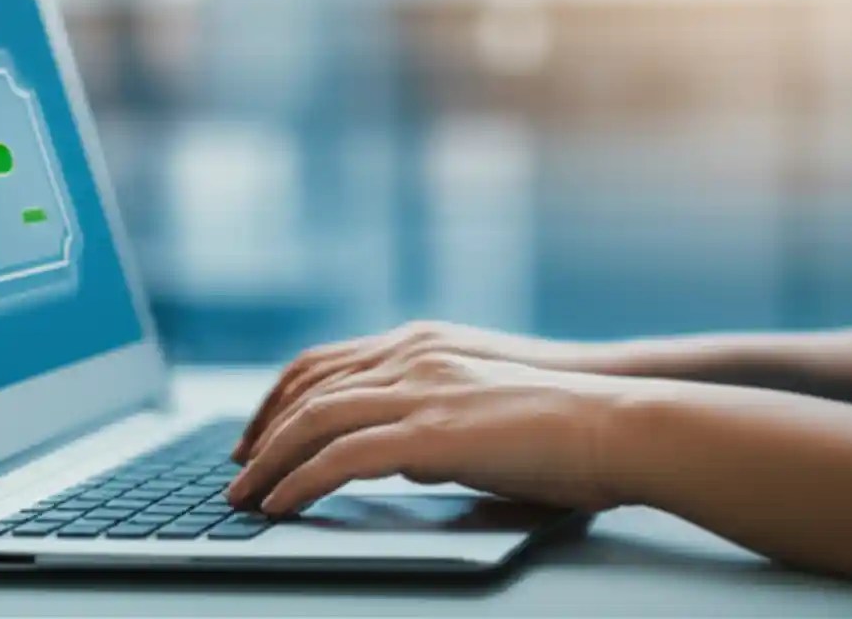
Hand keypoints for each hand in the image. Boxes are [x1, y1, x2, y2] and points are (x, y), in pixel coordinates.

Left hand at [233, 321, 601, 461]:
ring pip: (313, 421)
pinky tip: (280, 506)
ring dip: (268, 462)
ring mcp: (418, 390)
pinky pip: (340, 457)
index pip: (323, 364)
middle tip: (236, 470)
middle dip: (261, 432)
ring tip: (243, 497)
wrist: (614, 423)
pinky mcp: (430, 433)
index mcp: (419, 345)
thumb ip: (429, 418)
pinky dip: (300, 483)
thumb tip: (394, 452)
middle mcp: (409, 357)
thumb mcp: (477, 409)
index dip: (279, 400)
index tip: (256, 434)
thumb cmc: (558, 427)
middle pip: (306, 389)